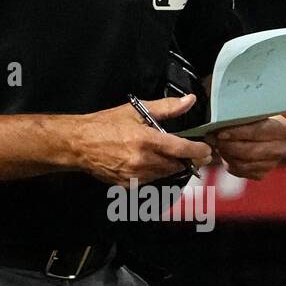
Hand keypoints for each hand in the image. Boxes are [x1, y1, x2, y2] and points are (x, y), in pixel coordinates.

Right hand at [72, 94, 212, 184]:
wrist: (79, 143)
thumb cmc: (105, 124)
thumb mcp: (135, 111)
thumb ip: (166, 108)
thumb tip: (189, 101)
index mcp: (146, 140)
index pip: (182, 149)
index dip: (198, 151)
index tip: (207, 150)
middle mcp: (143, 161)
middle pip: (177, 165)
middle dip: (186, 159)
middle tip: (191, 152)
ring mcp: (136, 175)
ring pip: (165, 174)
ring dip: (170, 166)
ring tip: (166, 155)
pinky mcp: (128, 185)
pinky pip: (150, 180)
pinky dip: (154, 172)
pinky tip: (147, 162)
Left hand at [207, 115, 285, 179]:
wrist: (259, 131)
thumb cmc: (252, 117)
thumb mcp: (250, 112)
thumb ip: (238, 116)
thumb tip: (218, 123)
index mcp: (283, 129)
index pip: (258, 132)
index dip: (237, 133)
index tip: (220, 133)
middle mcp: (281, 149)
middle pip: (249, 151)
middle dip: (228, 145)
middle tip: (213, 138)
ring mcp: (272, 164)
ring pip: (242, 163)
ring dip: (226, 153)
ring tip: (217, 143)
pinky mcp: (260, 174)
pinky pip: (239, 171)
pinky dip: (228, 162)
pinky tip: (225, 151)